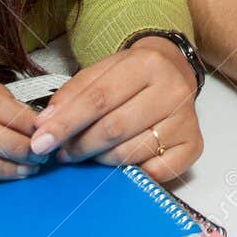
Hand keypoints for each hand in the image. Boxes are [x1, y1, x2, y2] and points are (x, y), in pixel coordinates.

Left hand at [28, 36, 203, 180]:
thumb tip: (46, 125)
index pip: (98, 99)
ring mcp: (187, 119)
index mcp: (147, 64)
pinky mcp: (194, 145)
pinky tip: (121, 163)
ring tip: (89, 154)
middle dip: (80, 145)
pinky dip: (132, 173)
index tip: (41, 141)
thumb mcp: (100, 72)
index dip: (66, 123)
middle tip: (63, 152)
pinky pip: (156, 172)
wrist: (173, 71)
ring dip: (101, 160)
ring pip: (132, 153)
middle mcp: (173, 90)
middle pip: (114, 129)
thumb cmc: (131, 76)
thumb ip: (72, 95)